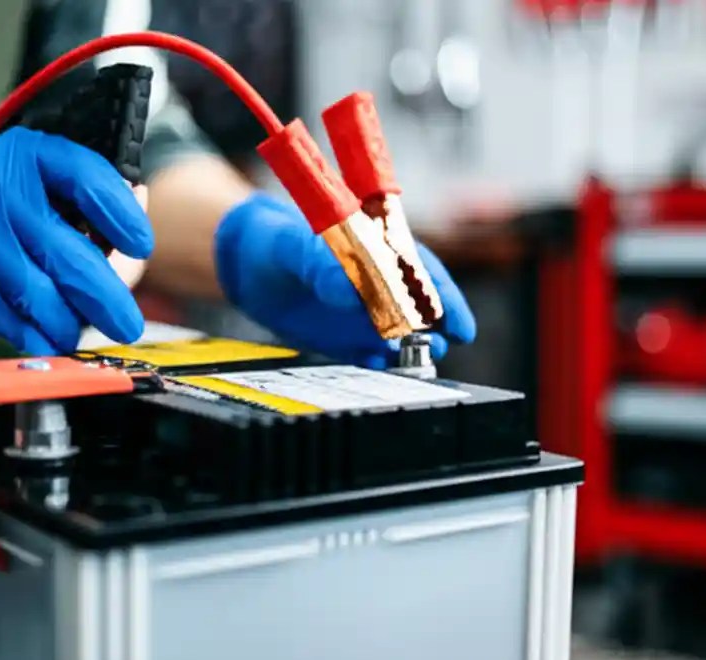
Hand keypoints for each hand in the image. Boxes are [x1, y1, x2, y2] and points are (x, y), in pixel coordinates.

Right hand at [0, 127, 152, 354]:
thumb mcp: (30, 180)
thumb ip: (83, 192)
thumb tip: (140, 206)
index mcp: (30, 154)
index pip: (88, 178)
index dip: (122, 214)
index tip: (141, 245)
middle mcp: (4, 190)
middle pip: (72, 255)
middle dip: (108, 298)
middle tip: (128, 324)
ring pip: (44, 296)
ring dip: (71, 323)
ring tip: (85, 331)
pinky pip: (14, 319)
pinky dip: (39, 336)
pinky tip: (52, 338)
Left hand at [214, 192, 475, 368]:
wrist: (247, 265)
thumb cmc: (278, 242)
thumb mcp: (294, 246)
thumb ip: (319, 263)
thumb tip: (347, 289)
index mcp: (379, 254)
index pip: (424, 275)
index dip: (445, 299)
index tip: (459, 324)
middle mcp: (379, 288)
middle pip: (420, 312)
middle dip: (434, 332)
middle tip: (435, 348)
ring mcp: (364, 318)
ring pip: (399, 340)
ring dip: (409, 354)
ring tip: (411, 365)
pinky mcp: (344, 343)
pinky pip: (368, 359)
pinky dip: (376, 367)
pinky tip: (377, 370)